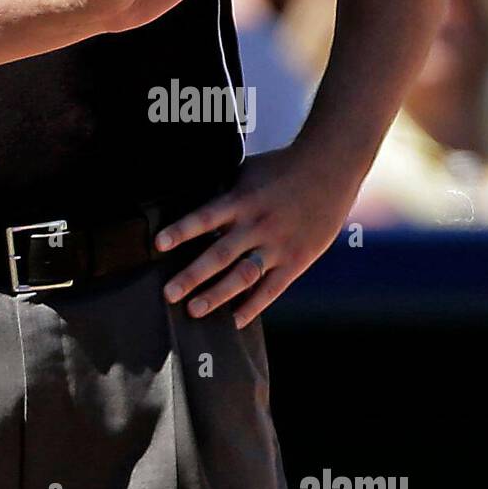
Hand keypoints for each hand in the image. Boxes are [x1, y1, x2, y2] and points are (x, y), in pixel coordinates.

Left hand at [154, 147, 356, 328]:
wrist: (329, 169)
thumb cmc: (281, 168)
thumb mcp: (246, 171)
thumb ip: (222, 192)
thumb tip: (190, 199)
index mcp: (241, 200)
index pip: (205, 217)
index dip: (181, 231)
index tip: (158, 245)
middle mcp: (257, 225)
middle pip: (220, 255)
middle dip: (192, 276)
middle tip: (169, 294)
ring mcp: (277, 245)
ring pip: (243, 276)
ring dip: (217, 296)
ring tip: (194, 310)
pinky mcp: (296, 261)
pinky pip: (272, 289)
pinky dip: (253, 307)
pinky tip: (235, 321)